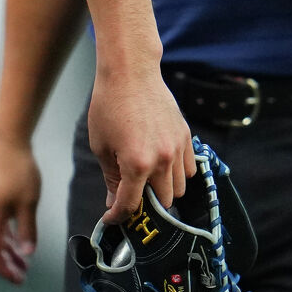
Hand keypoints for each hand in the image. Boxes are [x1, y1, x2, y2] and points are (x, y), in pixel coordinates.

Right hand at [0, 136, 43, 284]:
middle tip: (21, 275)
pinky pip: (0, 224)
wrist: (10, 144)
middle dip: (7, 262)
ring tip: (23, 261)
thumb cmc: (20, 173)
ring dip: (9, 249)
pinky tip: (19, 238)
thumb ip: (27, 229)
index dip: (4, 268)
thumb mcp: (28, 204)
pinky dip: (9, 235)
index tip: (17, 279)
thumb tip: (26, 253)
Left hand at [87, 64, 193, 222]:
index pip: (131, 205)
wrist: (131, 72)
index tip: (112, 218)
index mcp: (137, 164)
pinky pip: (190, 168)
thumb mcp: (101, 145)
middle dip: (145, 205)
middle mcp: (162, 159)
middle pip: (162, 202)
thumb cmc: (110, 104)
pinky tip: (163, 165)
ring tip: (148, 180)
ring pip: (180, 188)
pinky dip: (179, 174)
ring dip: (164, 191)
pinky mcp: (185, 136)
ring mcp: (177, 148)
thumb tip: (114, 200)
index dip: (119, 216)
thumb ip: (111, 177)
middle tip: (131, 196)